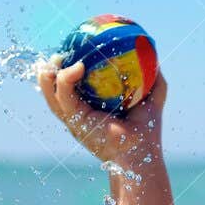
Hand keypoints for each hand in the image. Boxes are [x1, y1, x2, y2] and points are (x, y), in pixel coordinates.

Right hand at [35, 55, 165, 164]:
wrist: (142, 155)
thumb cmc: (147, 132)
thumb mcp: (152, 99)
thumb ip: (154, 80)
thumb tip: (155, 58)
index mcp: (89, 109)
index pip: (69, 87)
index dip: (65, 68)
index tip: (71, 50)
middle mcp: (77, 115)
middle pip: (53, 89)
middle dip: (49, 69)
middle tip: (60, 53)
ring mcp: (74, 119)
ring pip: (51, 92)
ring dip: (48, 72)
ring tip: (57, 57)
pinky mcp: (75, 121)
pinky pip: (64, 95)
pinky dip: (66, 79)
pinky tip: (78, 66)